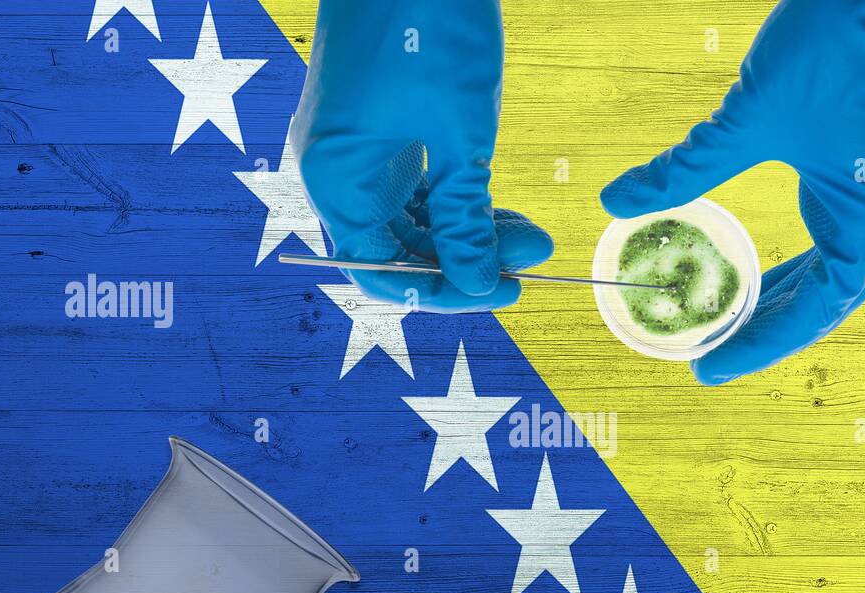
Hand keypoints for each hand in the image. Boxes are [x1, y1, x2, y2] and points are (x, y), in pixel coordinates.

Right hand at [292, 0, 551, 311]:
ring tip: (530, 233)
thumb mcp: (459, 139)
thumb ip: (464, 220)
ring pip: (410, 218)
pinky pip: (410, 183)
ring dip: (467, 230)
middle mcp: (333, 171)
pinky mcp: (373, 126)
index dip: (443, 292)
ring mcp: (352, 147)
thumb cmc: (426, 28)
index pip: (383, 272)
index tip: (502, 290)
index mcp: (336, 182)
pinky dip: (454, 197)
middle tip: (531, 258)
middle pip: (398, 248)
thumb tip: (478, 284)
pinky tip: (498, 204)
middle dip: (466, 258)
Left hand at [601, 0, 864, 383]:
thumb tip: (616, 200)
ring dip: (783, 302)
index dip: (755, 346)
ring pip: (834, 279)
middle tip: (707, 356)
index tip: (706, 368)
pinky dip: (802, 267)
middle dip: (765, 331)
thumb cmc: (829, 46)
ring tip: (727, 327)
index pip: (811, 313)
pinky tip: (761, 281)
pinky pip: (841, 245)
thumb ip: (684, 170)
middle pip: (824, 305)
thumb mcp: (746, 119)